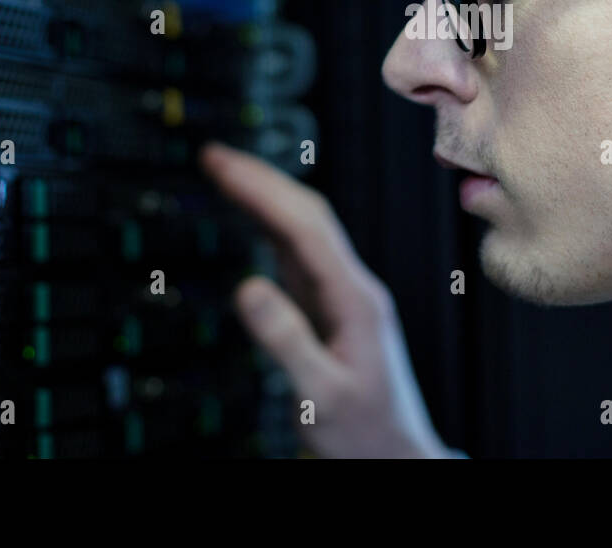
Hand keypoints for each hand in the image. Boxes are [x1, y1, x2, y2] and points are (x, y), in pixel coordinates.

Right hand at [200, 142, 456, 457]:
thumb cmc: (364, 433)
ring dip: (268, 198)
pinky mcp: (333, 309)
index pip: (306, 228)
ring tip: (226, 173)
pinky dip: (272, 229)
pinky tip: (254, 219)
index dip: (264, 191)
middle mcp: (353, 288)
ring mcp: (345, 296)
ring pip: (305, 231)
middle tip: (214, 156)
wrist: (397, 456)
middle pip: (308, 216)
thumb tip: (247, 287)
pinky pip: (300, 255)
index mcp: (356, 299)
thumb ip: (286, 342)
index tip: (224, 166)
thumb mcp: (321, 394)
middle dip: (262, 180)